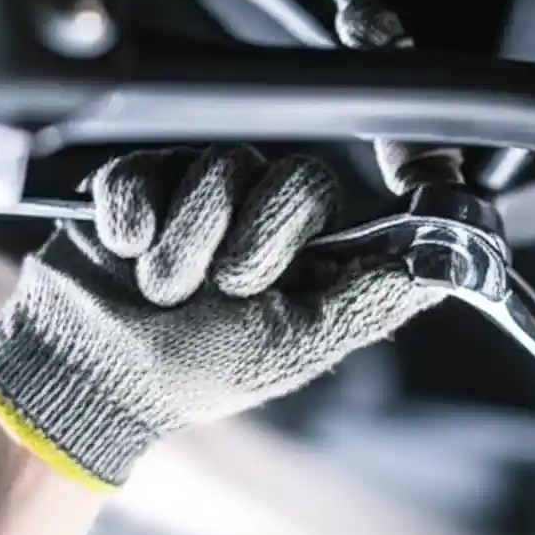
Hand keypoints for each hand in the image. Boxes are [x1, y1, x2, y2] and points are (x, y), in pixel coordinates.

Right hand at [0, 146, 443, 490]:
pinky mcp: (141, 176)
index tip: (420, 156)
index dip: (412, 163)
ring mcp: (205, 187)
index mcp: (318, 250)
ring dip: (185, 247)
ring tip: (162, 292)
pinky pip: (148, 169)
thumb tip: (445, 267)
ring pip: (221, 167)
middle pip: (299, 174)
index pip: (376, 187)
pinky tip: (121, 255)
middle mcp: (269, 208)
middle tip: (222, 291)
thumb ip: (367, 300)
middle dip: (256, 244)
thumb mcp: (294, 345)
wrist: (89, 378)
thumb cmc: (193, 372)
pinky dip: (132, 223)